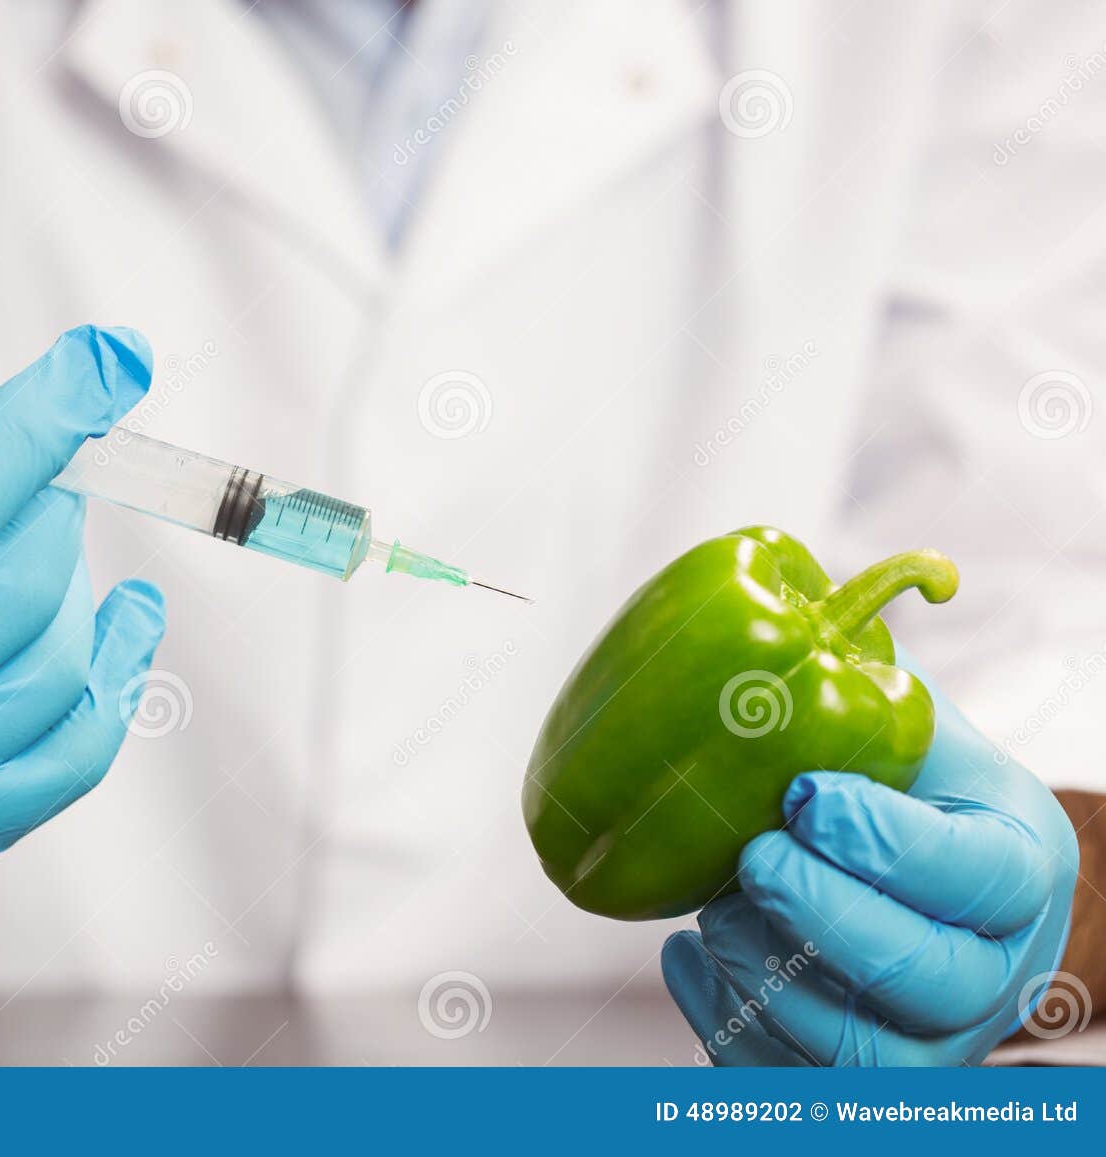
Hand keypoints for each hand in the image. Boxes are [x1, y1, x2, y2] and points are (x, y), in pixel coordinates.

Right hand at [0, 313, 165, 944]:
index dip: (45, 418)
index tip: (110, 357)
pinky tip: (124, 620)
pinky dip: (118, 678)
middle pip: (26, 577)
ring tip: (43, 541)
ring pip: (61, 661)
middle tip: (38, 470)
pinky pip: (77, 755)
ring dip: (75, 582)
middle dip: (52, 499)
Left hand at [663, 674, 1077, 1064]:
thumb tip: (789, 590)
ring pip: (860, 1049)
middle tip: (753, 858)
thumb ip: (868, 676)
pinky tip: (686, 954)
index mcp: (1019, 864)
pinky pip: (791, 1083)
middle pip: (929, 980)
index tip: (804, 795)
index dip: (889, 843)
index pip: (977, 877)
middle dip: (824, 916)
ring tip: (715, 909)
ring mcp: (932, 1037)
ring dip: (768, 977)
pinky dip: (724, 1024)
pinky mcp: (860, 1078)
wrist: (911, 874)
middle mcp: (994, 968)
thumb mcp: (910, 723)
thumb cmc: (899, 787)